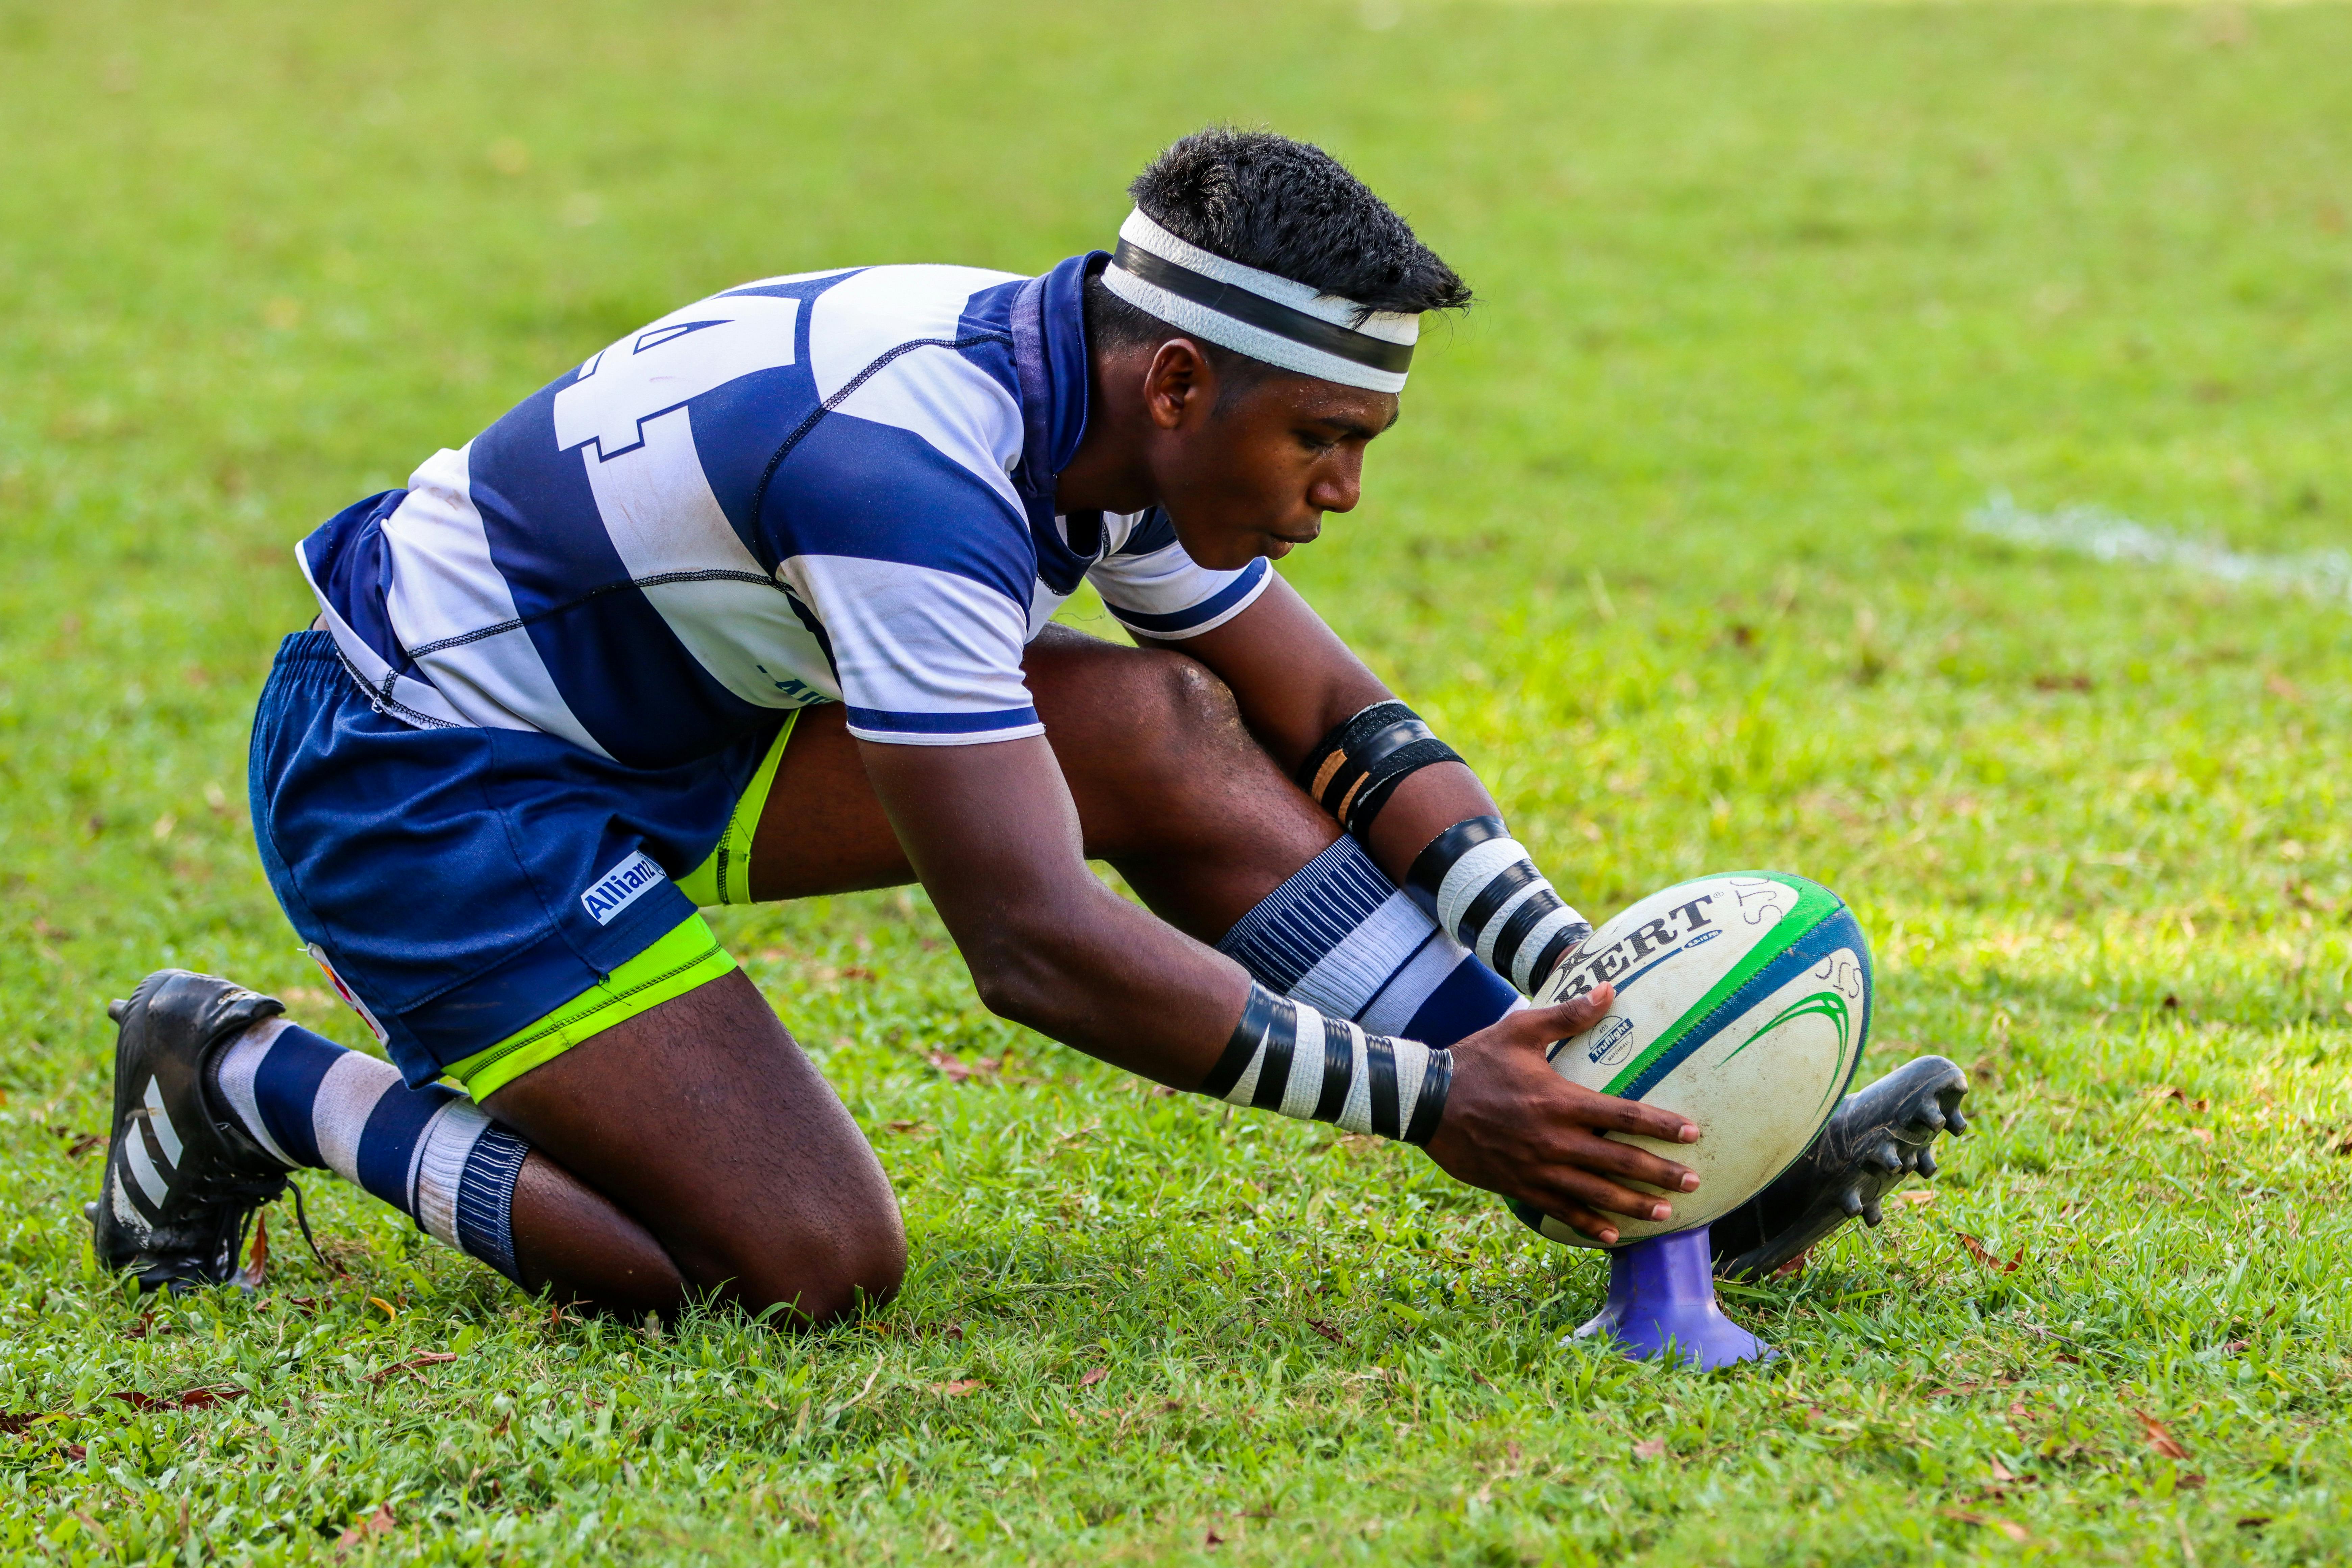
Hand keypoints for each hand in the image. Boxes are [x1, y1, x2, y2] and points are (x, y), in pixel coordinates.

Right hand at [1421, 984, 1700, 1244]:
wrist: (1427, 1101)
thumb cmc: (1476, 1060)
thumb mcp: (1519, 1030)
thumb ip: (1567, 1015)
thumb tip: (1608, 990)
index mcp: (1560, 1099)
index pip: (1623, 1114)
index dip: (1661, 1125)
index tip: (1692, 1133)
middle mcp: (1554, 1139)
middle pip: (1619, 1160)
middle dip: (1660, 1172)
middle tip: (1694, 1181)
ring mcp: (1537, 1167)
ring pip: (1596, 1192)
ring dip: (1634, 1205)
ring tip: (1666, 1213)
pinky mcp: (1519, 1185)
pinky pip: (1560, 1210)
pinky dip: (1588, 1224)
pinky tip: (1612, 1235)